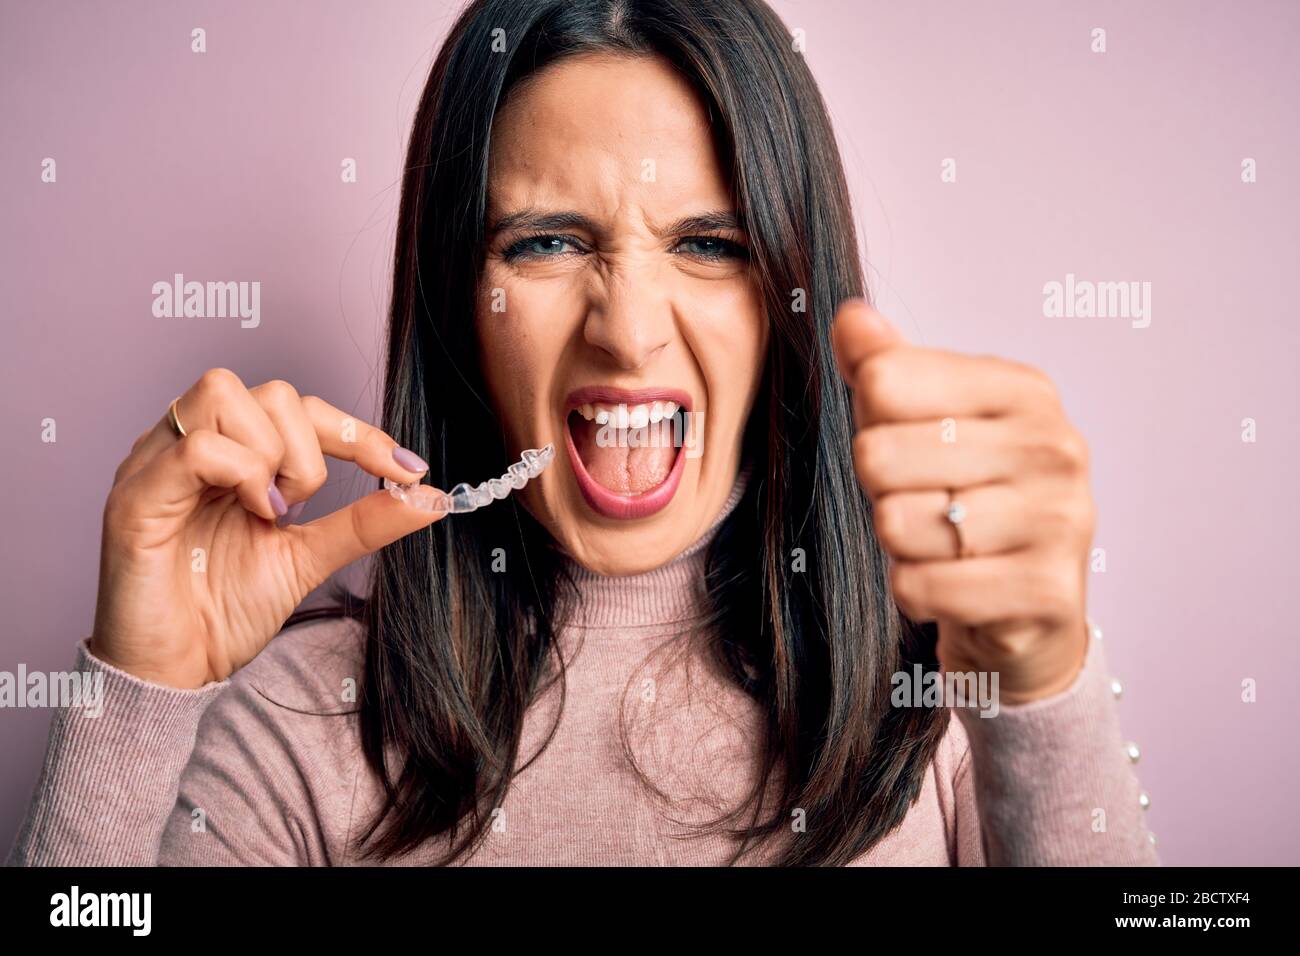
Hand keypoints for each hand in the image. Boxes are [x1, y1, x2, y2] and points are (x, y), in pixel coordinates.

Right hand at [90, 369, 442, 688]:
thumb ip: (365, 521)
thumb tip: (432, 495)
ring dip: (273, 455)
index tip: (406, 469)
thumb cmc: (224, 610)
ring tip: (269, 513)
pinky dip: (242, 474)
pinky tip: (254, 515)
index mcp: (228, 453)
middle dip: (310, 449)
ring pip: (226, 394)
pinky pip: (197, 448)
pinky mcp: (135, 496)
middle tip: (300, 509)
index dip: (357, 430)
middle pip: (270, 390)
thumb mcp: (311, 557)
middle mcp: (188, 444)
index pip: (298, 405)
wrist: (176, 672)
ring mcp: (155, 462)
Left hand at [832, 300, 1092, 703]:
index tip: (909, 448)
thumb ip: (885, 366)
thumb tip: (850, 318)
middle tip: (922, 507)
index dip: (871, 424)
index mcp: (1023, 390)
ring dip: (899, 548)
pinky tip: (948, 586)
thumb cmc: (967, 502)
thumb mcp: (927, 424)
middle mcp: (1053, 445)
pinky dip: (915, 593)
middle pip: (879, 454)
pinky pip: (920, 585)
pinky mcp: (1048, 590)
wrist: (1026, 612)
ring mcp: (1060, 518)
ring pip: (896, 523)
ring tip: (940, 547)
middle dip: (879, 492)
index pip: (883, 381)